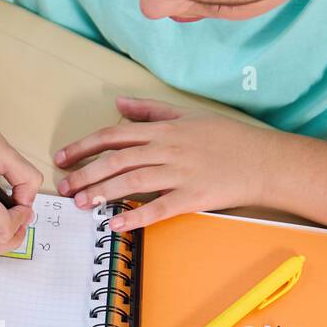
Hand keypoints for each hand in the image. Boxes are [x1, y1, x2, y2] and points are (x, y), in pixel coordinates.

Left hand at [54, 96, 274, 231]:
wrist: (264, 160)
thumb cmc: (226, 138)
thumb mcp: (187, 116)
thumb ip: (150, 111)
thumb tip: (119, 103)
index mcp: (164, 130)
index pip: (114, 135)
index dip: (84, 146)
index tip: (62, 158)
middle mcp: (168, 148)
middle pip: (117, 158)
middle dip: (86, 173)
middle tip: (64, 188)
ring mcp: (180, 173)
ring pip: (133, 180)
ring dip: (103, 192)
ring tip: (81, 203)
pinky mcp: (193, 196)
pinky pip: (159, 207)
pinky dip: (135, 216)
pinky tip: (115, 223)